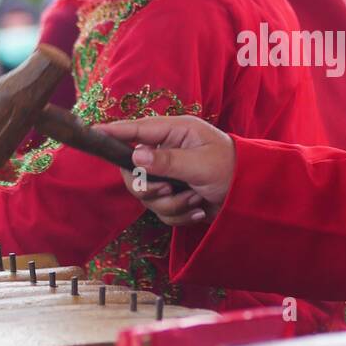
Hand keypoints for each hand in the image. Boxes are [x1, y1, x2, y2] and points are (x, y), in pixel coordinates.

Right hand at [94, 116, 234, 225]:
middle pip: (132, 171)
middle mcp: (167, 151)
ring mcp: (169, 174)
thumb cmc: (233, 168)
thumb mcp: (201, 163)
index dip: (114, 132)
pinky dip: (180, 215)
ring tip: (195, 198)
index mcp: (175, 132)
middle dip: (150, 188)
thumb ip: (168, 160)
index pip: (137, 130)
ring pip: (147, 196)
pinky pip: (161, 212)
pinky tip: (199, 208)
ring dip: (171, 204)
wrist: (253, 195)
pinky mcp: (174, 195)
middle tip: (169, 190)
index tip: (92, 132)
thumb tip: (136, 156)